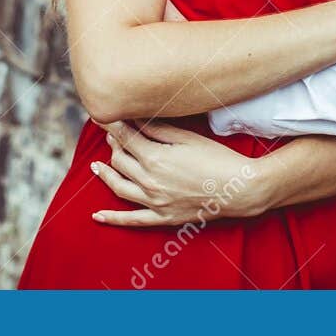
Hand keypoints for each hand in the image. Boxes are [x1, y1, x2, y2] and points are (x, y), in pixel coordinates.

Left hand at [89, 121, 266, 226]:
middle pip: (120, 160)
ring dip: (105, 174)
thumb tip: (134, 120)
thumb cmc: (217, 158)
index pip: (125, 138)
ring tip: (96, 165)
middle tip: (113, 135)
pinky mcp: (162, 218)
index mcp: (155, 158)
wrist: (239, 189)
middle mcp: (149, 181)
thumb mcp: (187, 138)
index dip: (112, 125)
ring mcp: (154, 202)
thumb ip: (157, 130)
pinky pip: (131, 220)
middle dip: (113, 144)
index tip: (103, 116)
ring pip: (119, 186)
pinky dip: (113, 219)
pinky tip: (97, 216)